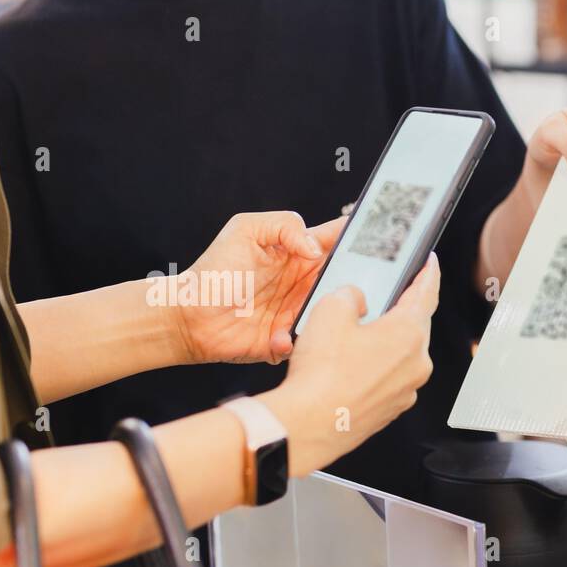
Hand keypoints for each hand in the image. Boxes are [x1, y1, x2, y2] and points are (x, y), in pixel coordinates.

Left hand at [174, 211, 345, 364]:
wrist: (191, 315)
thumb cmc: (215, 271)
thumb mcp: (246, 229)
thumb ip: (285, 225)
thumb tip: (315, 249)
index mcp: (300, 253)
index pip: (338, 240)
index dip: (360, 238)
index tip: (376, 239)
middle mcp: (306, 283)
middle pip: (347, 280)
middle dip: (356, 282)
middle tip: (348, 283)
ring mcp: (300, 311)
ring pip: (333, 313)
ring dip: (327, 314)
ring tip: (305, 311)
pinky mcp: (291, 338)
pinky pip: (307, 340)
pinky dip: (297, 339)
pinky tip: (276, 335)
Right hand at [259, 255, 440, 476]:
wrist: (309, 424)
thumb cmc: (322, 376)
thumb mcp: (329, 310)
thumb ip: (351, 294)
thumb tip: (357, 299)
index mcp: (409, 334)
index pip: (426, 294)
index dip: (428, 274)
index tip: (430, 264)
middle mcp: (417, 363)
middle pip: (413, 326)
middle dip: (396, 312)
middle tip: (377, 302)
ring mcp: (407, 389)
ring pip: (400, 355)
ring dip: (382, 344)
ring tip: (348, 342)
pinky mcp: (392, 408)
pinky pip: (388, 379)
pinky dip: (374, 370)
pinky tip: (347, 369)